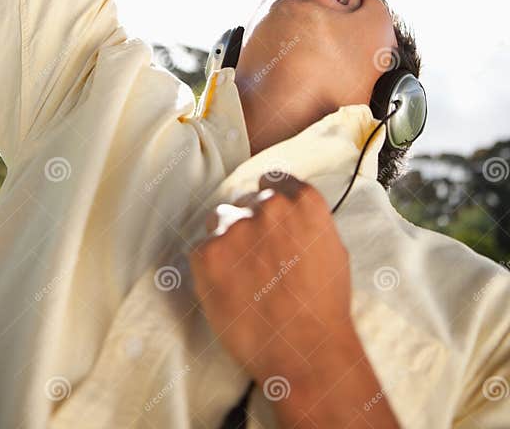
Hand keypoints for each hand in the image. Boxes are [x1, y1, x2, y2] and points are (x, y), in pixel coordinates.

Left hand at [188, 173, 353, 385]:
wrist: (303, 352)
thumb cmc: (322, 309)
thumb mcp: (332, 251)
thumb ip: (305, 222)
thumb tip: (286, 213)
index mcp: (303, 203)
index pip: (274, 181)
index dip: (268, 200)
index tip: (265, 218)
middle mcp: (269, 207)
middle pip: (245, 201)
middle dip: (248, 225)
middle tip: (256, 259)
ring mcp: (236, 228)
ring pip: (219, 220)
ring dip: (226, 240)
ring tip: (241, 277)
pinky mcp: (208, 253)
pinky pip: (201, 250)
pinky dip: (210, 268)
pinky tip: (230, 291)